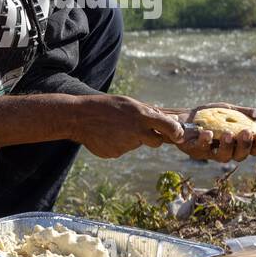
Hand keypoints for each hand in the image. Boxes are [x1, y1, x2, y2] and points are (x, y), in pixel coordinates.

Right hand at [71, 95, 185, 158]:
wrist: (78, 117)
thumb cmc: (105, 106)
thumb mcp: (128, 103)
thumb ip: (148, 112)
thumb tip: (169, 119)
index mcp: (142, 116)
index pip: (171, 128)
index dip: (177, 133)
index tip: (178, 135)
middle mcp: (137, 132)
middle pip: (156, 142)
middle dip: (153, 138)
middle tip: (139, 131)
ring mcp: (126, 145)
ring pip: (136, 144)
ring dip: (130, 139)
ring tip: (113, 129)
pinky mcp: (115, 153)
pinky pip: (122, 150)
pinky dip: (117, 144)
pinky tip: (106, 135)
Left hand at [161, 102, 255, 162]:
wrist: (182, 116)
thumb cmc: (209, 117)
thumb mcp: (230, 112)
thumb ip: (248, 115)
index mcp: (236, 144)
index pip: (253, 149)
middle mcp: (224, 151)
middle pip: (239, 156)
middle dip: (244, 145)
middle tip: (246, 132)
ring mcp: (209, 153)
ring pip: (222, 157)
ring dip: (227, 146)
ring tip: (228, 133)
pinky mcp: (193, 150)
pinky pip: (200, 149)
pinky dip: (205, 141)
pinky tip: (208, 132)